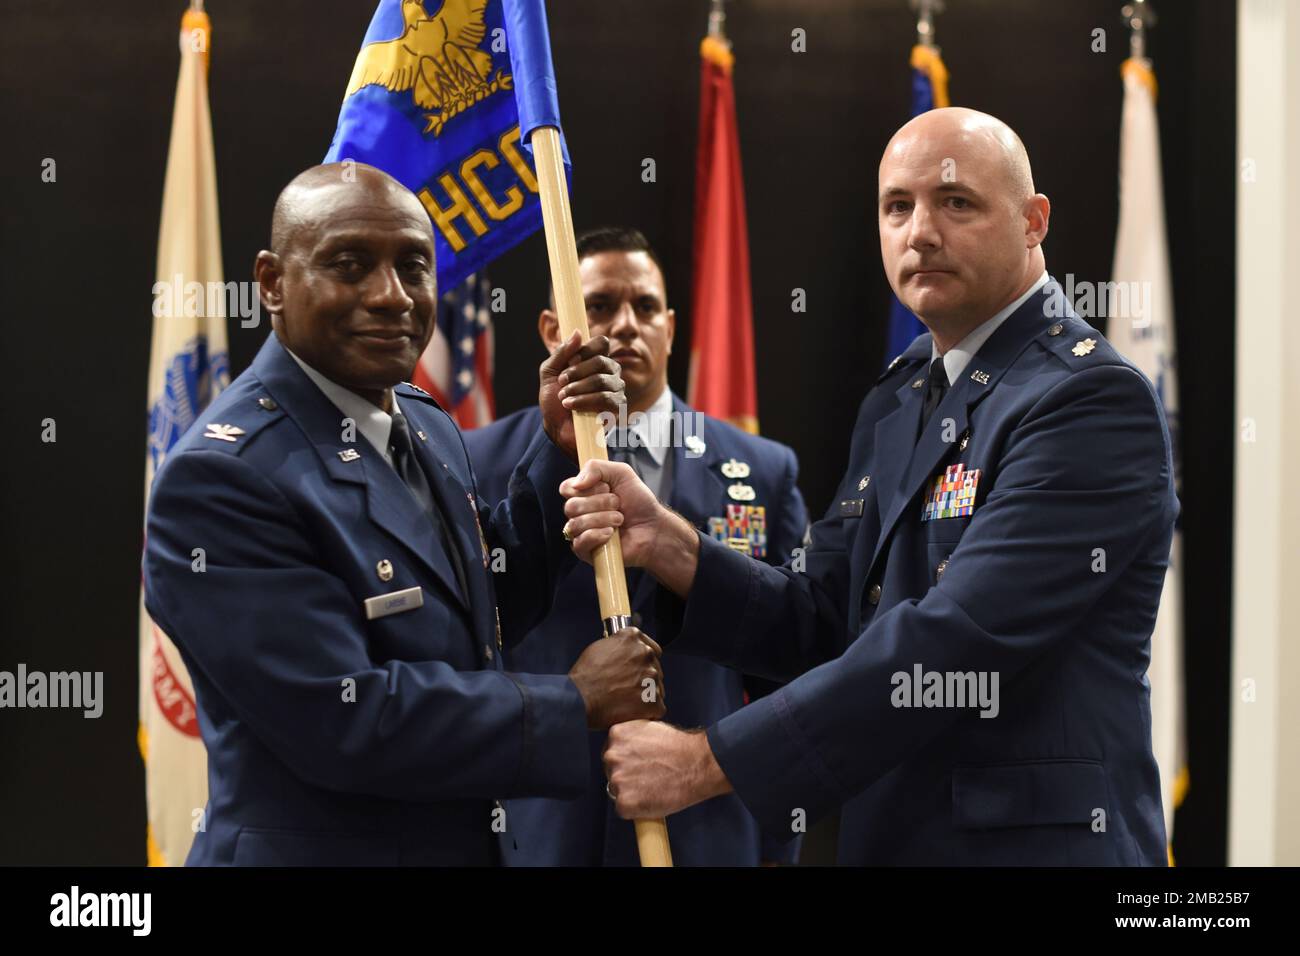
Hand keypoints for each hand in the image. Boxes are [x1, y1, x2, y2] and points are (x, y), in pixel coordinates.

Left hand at [540, 331, 624, 460]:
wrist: (556, 427)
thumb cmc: (554, 400)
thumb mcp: (549, 373)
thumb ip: (561, 353)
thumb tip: (577, 332)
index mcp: (596, 360)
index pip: (601, 343)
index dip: (585, 350)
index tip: (569, 362)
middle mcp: (610, 372)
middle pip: (601, 361)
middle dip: (577, 373)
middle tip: (562, 382)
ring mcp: (616, 389)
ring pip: (601, 381)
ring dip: (577, 389)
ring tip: (564, 398)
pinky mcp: (617, 407)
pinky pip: (605, 399)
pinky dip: (584, 401)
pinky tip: (571, 406)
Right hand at [560, 459, 700, 594]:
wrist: (654, 527)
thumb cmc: (639, 502)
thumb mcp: (622, 473)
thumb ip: (596, 467)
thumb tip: (576, 483)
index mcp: (584, 494)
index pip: (566, 488)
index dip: (584, 487)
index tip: (605, 488)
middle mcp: (579, 513)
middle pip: (571, 506)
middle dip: (600, 503)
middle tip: (618, 504)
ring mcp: (581, 533)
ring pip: (576, 524)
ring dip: (603, 519)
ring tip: (620, 520)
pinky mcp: (586, 551)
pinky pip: (580, 542)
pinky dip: (597, 535)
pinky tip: (611, 534)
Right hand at [567, 627, 665, 729]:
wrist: (580, 698)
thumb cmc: (585, 675)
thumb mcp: (600, 647)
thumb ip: (619, 644)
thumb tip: (626, 649)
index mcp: (634, 638)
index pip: (652, 648)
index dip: (643, 661)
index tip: (637, 669)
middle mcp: (646, 654)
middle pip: (655, 668)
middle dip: (644, 678)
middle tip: (627, 688)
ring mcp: (652, 677)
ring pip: (656, 688)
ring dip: (645, 694)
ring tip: (626, 701)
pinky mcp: (653, 700)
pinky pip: (657, 707)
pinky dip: (646, 712)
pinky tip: (631, 712)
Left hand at [603, 720, 731, 818]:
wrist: (699, 764)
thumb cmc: (681, 747)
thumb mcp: (650, 729)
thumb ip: (633, 738)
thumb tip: (628, 750)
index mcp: (616, 734)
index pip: (612, 750)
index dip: (627, 760)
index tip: (640, 764)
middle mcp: (611, 755)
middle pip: (611, 769)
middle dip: (627, 774)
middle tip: (648, 777)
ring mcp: (616, 779)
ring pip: (617, 790)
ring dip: (631, 791)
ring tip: (654, 787)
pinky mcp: (624, 802)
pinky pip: (624, 809)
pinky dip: (637, 808)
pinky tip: (652, 798)